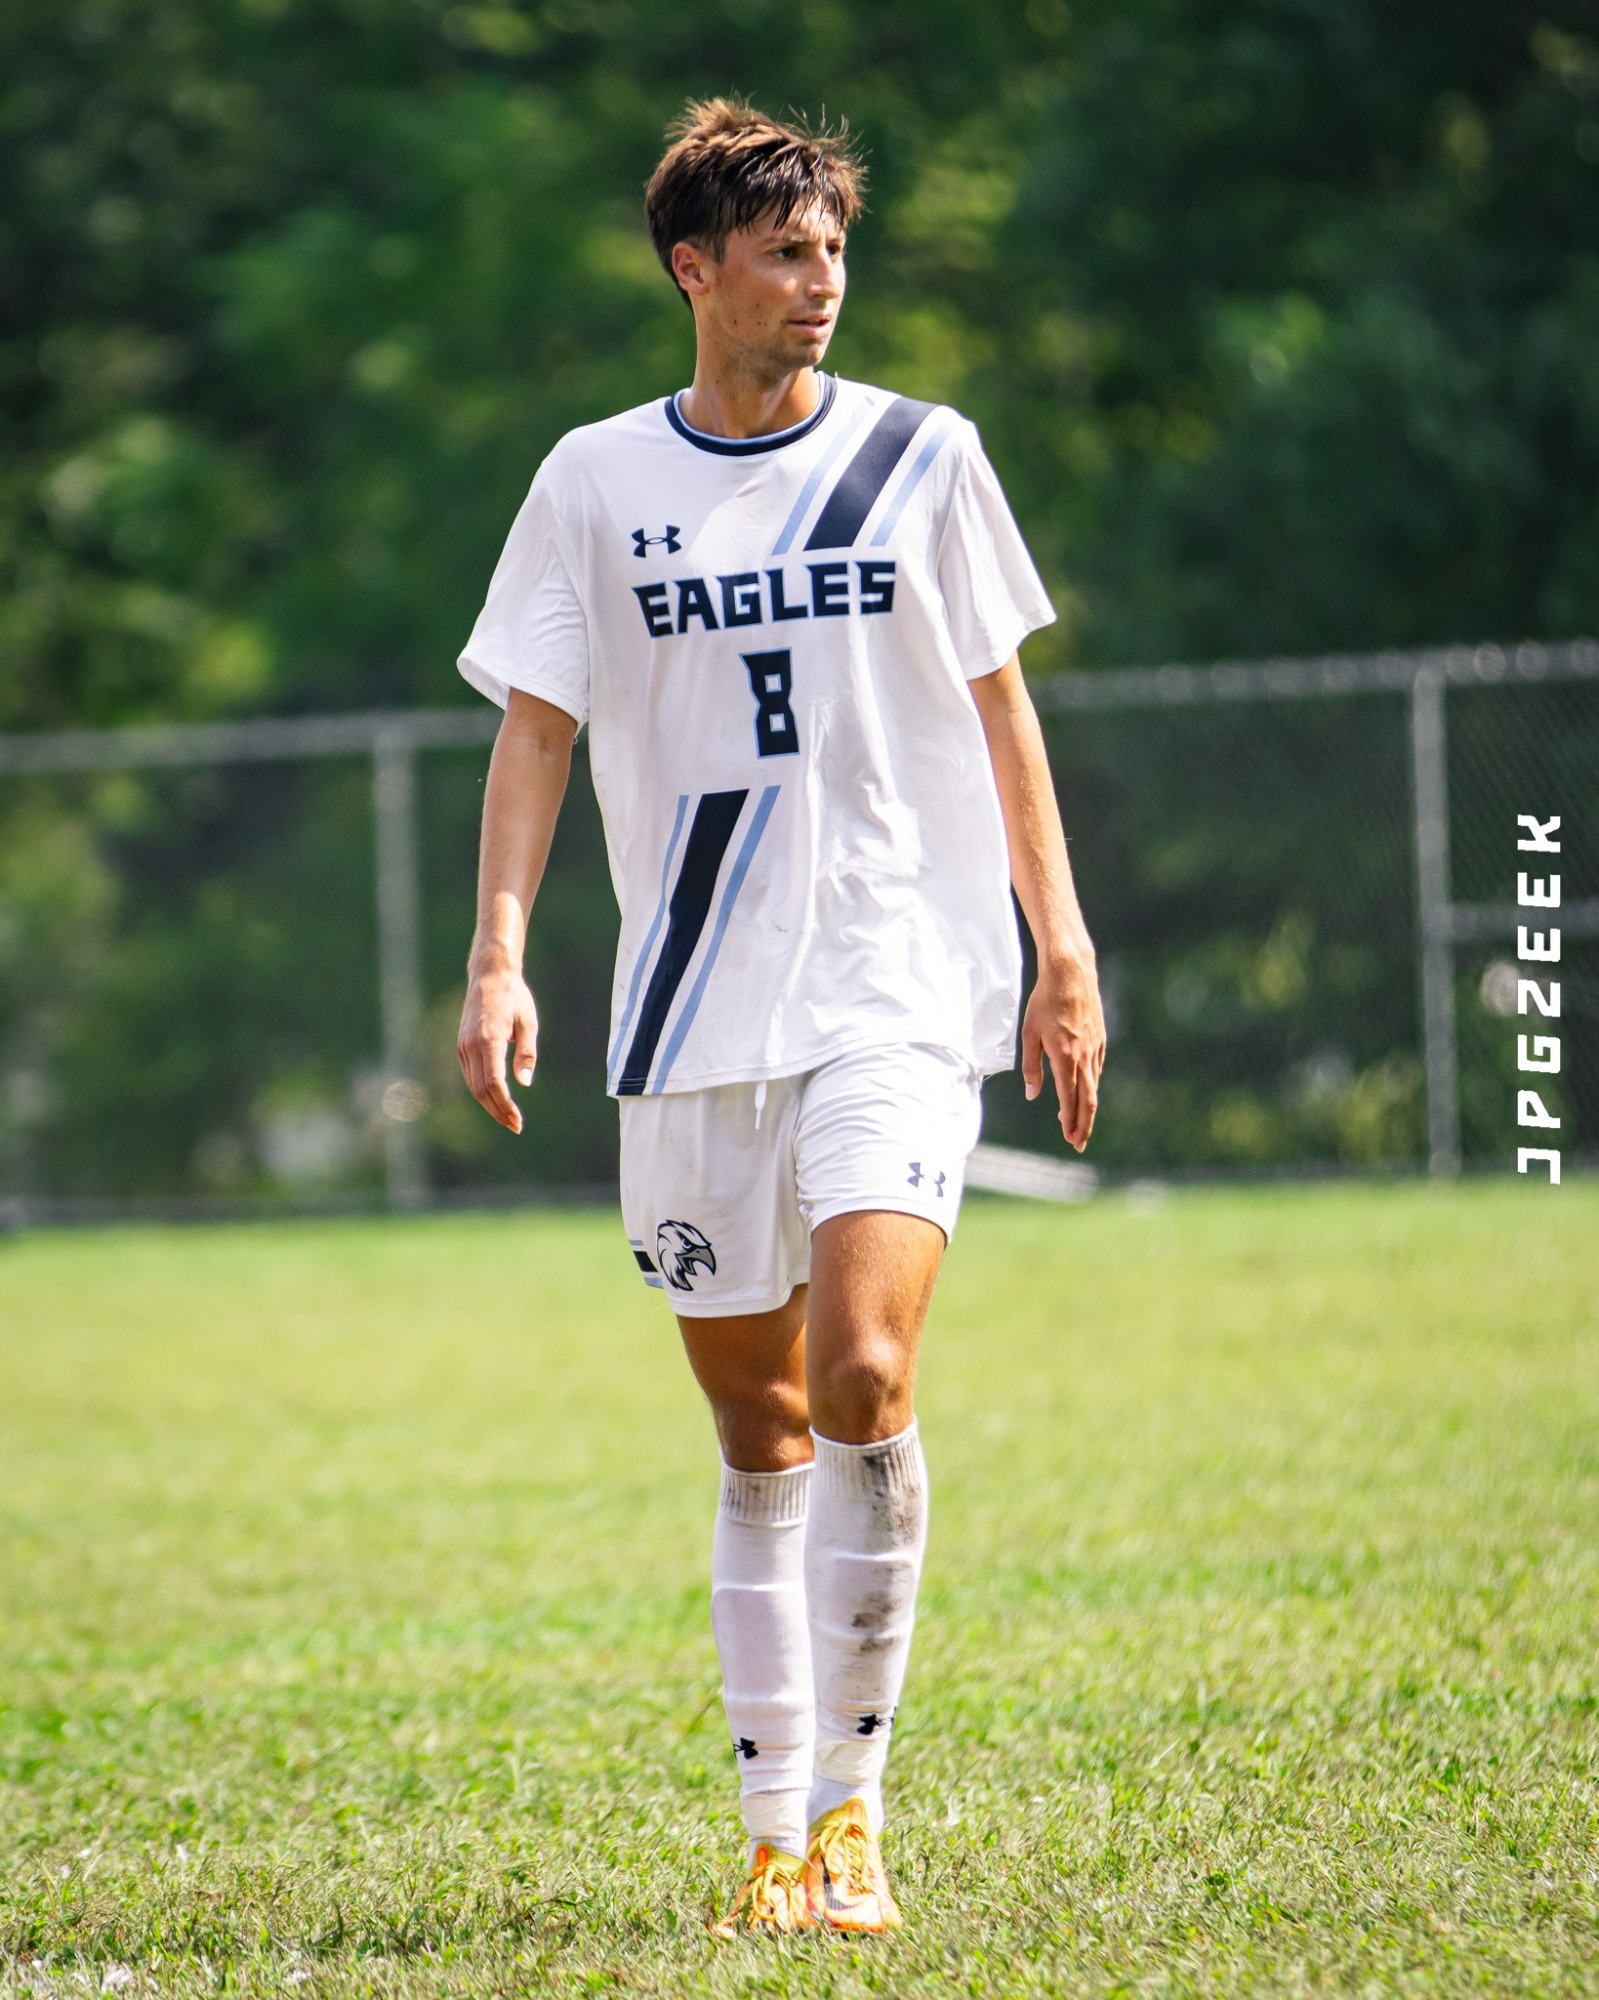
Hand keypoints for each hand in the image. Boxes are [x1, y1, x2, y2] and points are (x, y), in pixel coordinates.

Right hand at [457, 963, 538, 1133]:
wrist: (489, 976)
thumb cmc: (514, 997)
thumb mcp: (528, 1023)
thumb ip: (526, 1053)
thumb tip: (524, 1083)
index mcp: (489, 1040)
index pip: (494, 1084)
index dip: (505, 1106)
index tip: (518, 1120)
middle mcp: (471, 1046)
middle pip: (480, 1091)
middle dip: (498, 1111)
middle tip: (516, 1126)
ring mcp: (463, 1046)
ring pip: (473, 1086)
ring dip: (489, 1105)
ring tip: (509, 1117)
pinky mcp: (462, 1046)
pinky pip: (470, 1076)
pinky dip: (482, 1091)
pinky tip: (497, 1099)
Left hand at [1021, 947, 1105, 1152]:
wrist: (1071, 974)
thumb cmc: (1044, 1002)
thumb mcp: (1029, 1034)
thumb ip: (1030, 1067)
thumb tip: (1032, 1094)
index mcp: (1065, 1057)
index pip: (1069, 1098)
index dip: (1069, 1121)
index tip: (1068, 1138)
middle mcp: (1084, 1056)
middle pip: (1088, 1099)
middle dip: (1083, 1125)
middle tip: (1078, 1144)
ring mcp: (1095, 1047)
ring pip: (1094, 1085)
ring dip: (1086, 1108)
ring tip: (1078, 1124)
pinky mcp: (1100, 1039)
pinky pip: (1097, 1068)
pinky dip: (1091, 1085)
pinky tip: (1085, 1091)